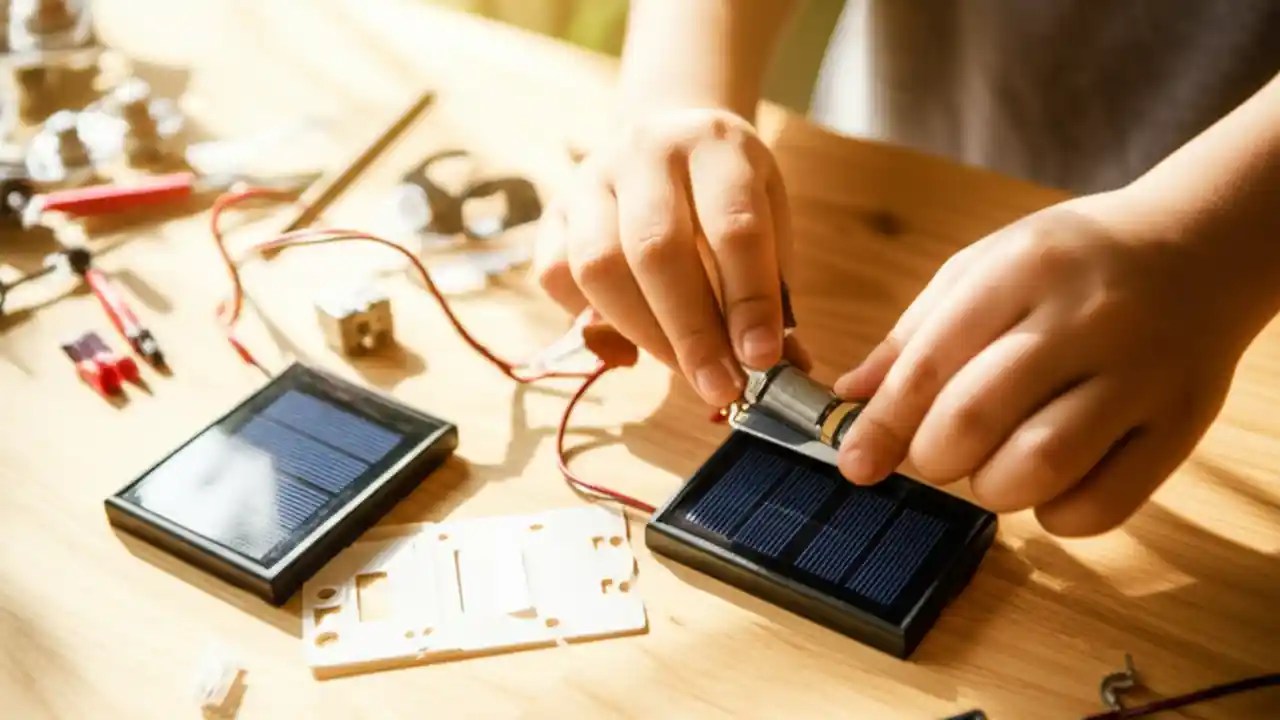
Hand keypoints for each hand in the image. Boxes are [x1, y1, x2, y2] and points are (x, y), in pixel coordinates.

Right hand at [535, 108, 800, 405]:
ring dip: (643, 333)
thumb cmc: (727, 197)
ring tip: (681, 368)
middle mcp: (647, 151)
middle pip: (656, 249)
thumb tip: (781, 367)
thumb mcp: (769, 224)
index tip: (761, 359)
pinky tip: (629, 338)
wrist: (671, 139)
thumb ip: (772, 292)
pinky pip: (556, 275)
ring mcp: (591, 178)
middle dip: (691, 331)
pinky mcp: (556, 210)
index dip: (750, 300)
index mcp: (716, 146)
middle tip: (719, 384)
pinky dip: (590, 319)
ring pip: (598, 266)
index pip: (734, 227)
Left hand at [835, 189, 1257, 535]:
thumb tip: (850, 401)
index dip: (882, 425)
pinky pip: (1100, 506)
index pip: (930, 364)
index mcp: (1022, 270)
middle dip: (932, 457)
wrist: (1200, 247)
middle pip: (975, 419)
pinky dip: (1055, 514)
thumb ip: (914, 335)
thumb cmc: (1071, 264)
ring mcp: (1140, 374)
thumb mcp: (984, 268)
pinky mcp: (1181, 426)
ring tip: (991, 466)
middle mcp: (1084, 318)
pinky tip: (1048, 483)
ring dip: (991, 489)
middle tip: (936, 454)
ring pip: (1039, 467)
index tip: (855, 463)